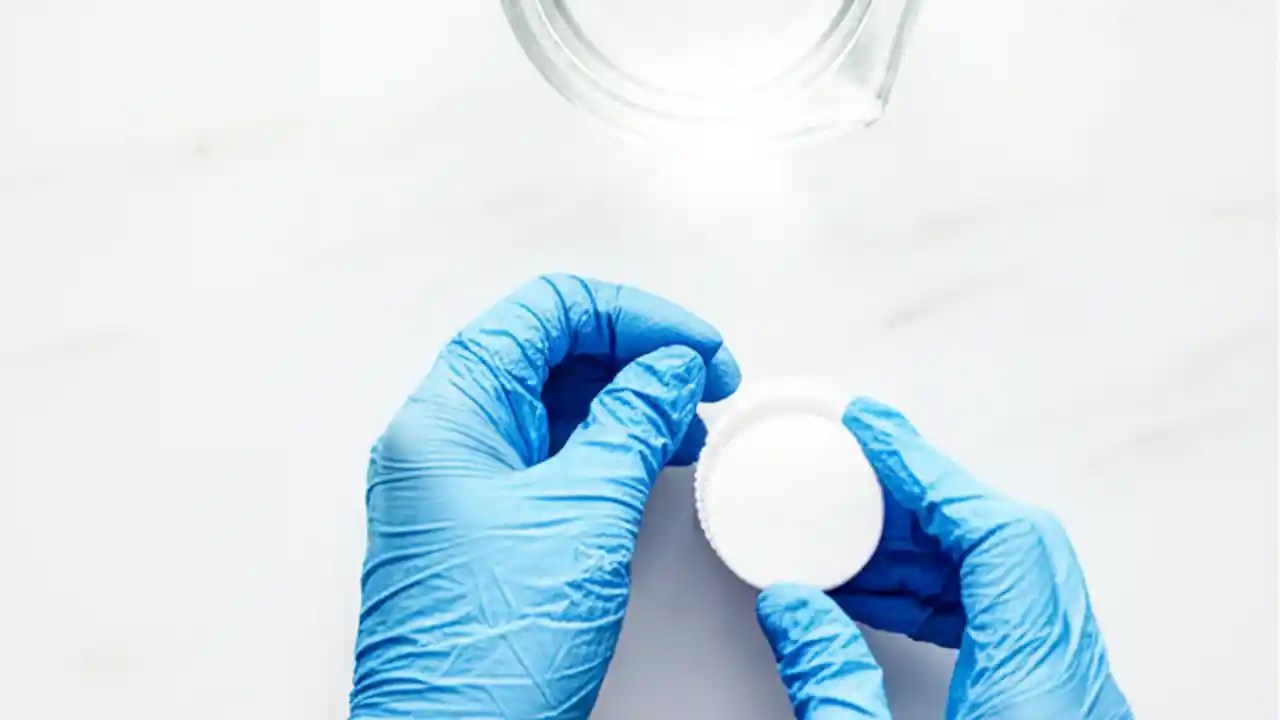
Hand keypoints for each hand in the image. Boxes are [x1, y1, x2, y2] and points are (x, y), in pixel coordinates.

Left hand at [349, 275, 740, 717]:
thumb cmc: (489, 652)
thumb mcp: (583, 515)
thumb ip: (630, 424)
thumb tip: (668, 368)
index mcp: (449, 417)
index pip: (543, 313)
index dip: (629, 315)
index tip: (691, 343)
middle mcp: (447, 440)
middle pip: (547, 351)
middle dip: (633, 353)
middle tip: (704, 377)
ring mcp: (465, 484)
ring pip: (553, 404)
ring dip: (626, 399)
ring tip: (690, 419)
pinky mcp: (490, 524)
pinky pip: (553, 456)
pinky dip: (608, 445)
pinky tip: (656, 455)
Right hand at [756, 397, 1131, 718]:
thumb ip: (831, 680)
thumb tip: (789, 606)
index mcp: (1036, 679)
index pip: (999, 533)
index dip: (929, 470)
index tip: (874, 432)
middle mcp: (1069, 676)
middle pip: (1007, 541)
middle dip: (921, 497)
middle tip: (857, 468)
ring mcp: (1070, 691)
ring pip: (1005, 576)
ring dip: (924, 547)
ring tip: (850, 538)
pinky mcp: (1055, 705)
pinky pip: (1003, 617)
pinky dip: (941, 591)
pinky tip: (882, 593)